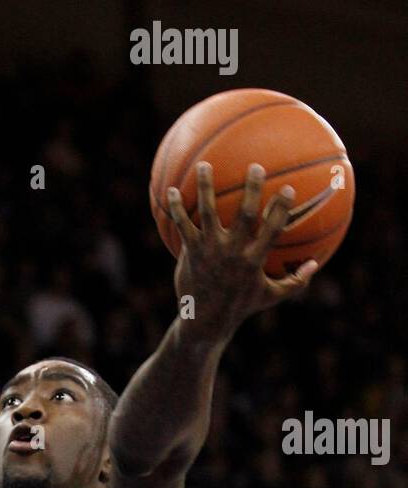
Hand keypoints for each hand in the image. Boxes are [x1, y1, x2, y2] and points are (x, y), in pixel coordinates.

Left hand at [168, 162, 317, 343]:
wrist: (206, 322)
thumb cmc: (241, 306)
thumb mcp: (271, 296)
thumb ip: (295, 281)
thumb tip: (315, 264)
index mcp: (254, 260)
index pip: (273, 230)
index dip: (281, 209)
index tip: (289, 189)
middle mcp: (233, 252)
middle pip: (245, 215)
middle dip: (252, 190)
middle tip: (255, 168)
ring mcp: (210, 251)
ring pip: (208, 213)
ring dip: (206, 188)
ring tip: (204, 165)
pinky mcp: (190, 253)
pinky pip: (183, 226)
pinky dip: (177, 208)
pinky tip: (172, 191)